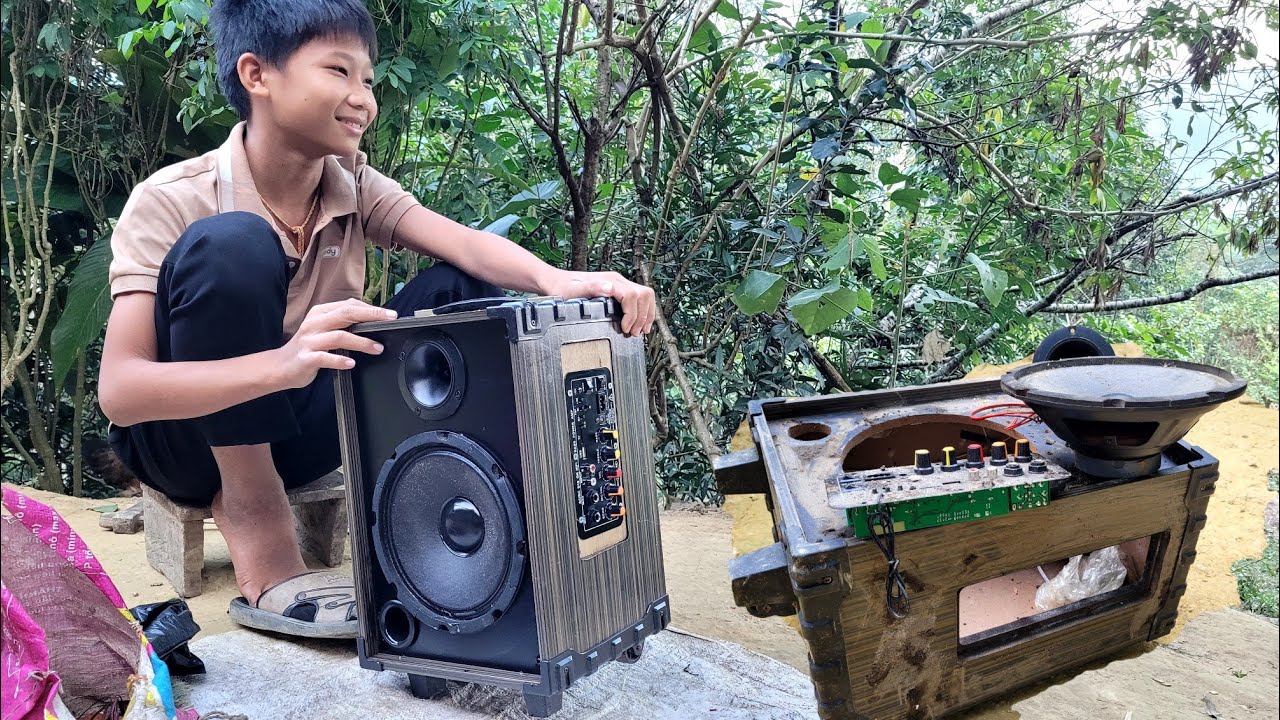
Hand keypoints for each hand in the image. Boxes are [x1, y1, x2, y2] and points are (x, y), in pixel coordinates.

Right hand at [275, 298, 394, 387]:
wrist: (279, 367)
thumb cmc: (307, 348)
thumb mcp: (323, 330)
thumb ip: (341, 324)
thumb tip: (371, 320)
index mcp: (320, 313)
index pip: (348, 305)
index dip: (371, 308)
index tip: (390, 314)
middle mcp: (314, 323)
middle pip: (346, 314)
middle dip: (371, 316)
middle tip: (390, 320)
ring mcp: (309, 341)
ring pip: (339, 336)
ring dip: (362, 342)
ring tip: (378, 348)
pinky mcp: (305, 358)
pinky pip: (325, 357)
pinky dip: (340, 360)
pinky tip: (351, 362)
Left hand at [545, 270, 656, 336]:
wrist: (556, 283)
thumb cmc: (563, 289)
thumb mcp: (574, 291)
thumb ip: (592, 289)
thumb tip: (610, 289)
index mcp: (610, 281)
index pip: (633, 296)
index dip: (633, 314)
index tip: (626, 328)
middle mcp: (617, 281)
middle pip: (644, 295)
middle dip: (642, 316)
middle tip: (634, 333)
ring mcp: (619, 285)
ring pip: (646, 296)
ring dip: (646, 314)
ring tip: (640, 330)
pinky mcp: (618, 290)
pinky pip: (640, 299)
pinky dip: (643, 311)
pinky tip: (639, 323)